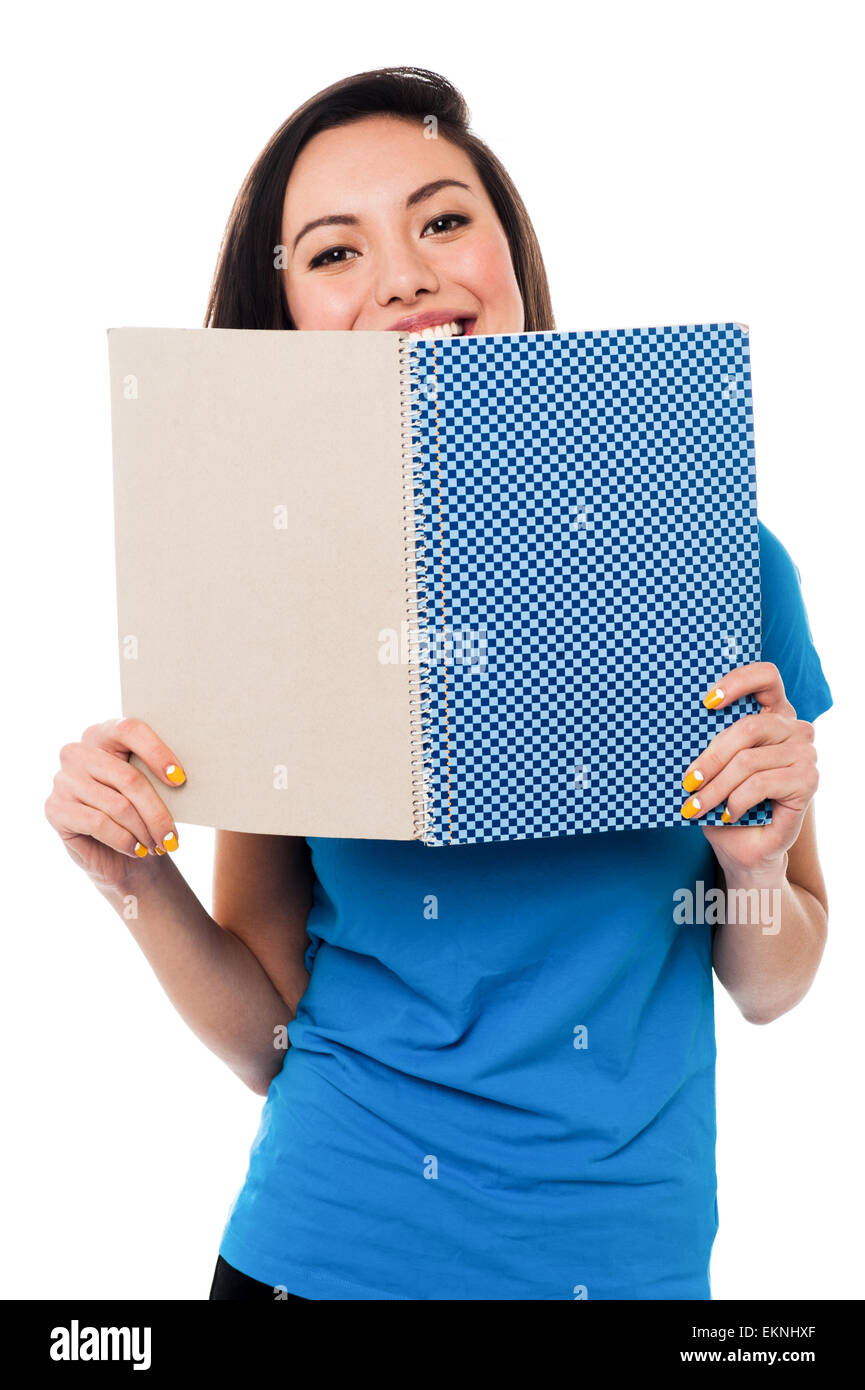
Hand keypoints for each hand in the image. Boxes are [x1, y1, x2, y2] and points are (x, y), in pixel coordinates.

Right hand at [44, 717, 186, 889]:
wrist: (117, 854)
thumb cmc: (139, 815)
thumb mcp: (151, 790)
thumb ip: (157, 775)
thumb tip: (181, 777)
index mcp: (102, 734)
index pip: (130, 730)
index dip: (157, 752)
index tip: (180, 779)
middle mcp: (77, 752)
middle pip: (129, 777)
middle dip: (157, 812)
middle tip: (172, 836)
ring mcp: (63, 780)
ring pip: (118, 805)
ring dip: (144, 832)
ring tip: (159, 846)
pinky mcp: (54, 808)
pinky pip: (99, 824)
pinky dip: (125, 841)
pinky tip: (137, 850)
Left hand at [679, 662, 818, 873]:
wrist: (744, 848)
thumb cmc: (723, 801)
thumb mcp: (713, 766)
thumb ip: (709, 739)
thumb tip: (674, 720)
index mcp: (772, 714)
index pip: (766, 676)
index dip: (737, 681)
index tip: (707, 702)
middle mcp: (794, 728)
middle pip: (747, 727)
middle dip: (711, 758)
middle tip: (688, 782)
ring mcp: (805, 753)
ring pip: (749, 760)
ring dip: (716, 788)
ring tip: (698, 806)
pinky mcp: (808, 780)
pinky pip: (760, 783)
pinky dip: (736, 801)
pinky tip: (729, 814)